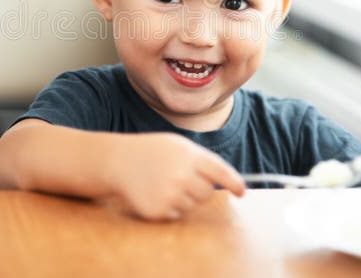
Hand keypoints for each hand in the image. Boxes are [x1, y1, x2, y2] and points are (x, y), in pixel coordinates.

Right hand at [107, 133, 244, 220]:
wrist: (118, 161)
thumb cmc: (152, 151)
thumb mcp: (178, 146)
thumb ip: (202, 160)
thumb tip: (227, 180)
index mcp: (191, 156)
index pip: (221, 173)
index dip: (235, 184)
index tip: (241, 192)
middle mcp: (183, 176)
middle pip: (207, 193)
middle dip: (199, 187)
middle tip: (180, 177)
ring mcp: (170, 195)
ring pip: (192, 204)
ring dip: (183, 197)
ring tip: (163, 182)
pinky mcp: (158, 210)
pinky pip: (176, 214)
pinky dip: (169, 206)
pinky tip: (154, 191)